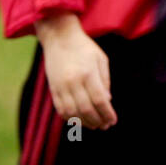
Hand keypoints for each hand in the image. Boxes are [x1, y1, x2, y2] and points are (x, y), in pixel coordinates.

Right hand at [35, 13, 116, 129]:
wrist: (60, 38)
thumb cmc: (85, 48)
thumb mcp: (101, 59)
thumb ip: (105, 80)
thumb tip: (108, 100)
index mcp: (88, 73)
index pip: (99, 100)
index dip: (107, 113)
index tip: (113, 121)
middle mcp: (73, 82)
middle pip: (86, 109)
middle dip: (97, 121)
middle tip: (105, 126)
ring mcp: (61, 86)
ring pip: (72, 113)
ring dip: (84, 123)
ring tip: (94, 125)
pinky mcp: (53, 89)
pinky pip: (61, 109)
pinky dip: (70, 118)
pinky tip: (79, 120)